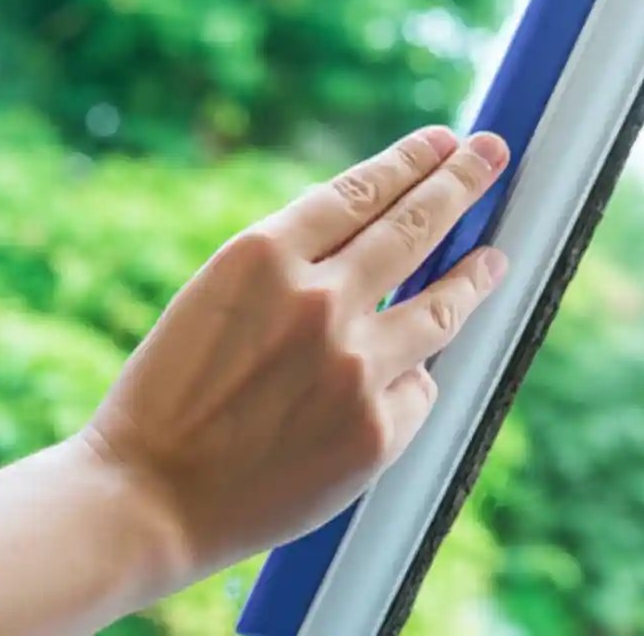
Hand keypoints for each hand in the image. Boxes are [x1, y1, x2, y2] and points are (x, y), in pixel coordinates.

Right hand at [79, 126, 509, 586]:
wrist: (148, 500)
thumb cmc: (168, 400)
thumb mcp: (215, 299)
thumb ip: (290, 269)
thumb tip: (374, 251)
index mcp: (263, 256)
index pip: (361, 191)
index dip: (409, 161)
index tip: (442, 142)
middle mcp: (319, 300)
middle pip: (414, 226)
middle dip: (461, 181)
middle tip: (492, 153)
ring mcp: (355, 367)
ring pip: (441, 307)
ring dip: (474, 275)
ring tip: (495, 258)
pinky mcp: (377, 431)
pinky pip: (417, 390)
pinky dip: (411, 380)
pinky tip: (409, 379)